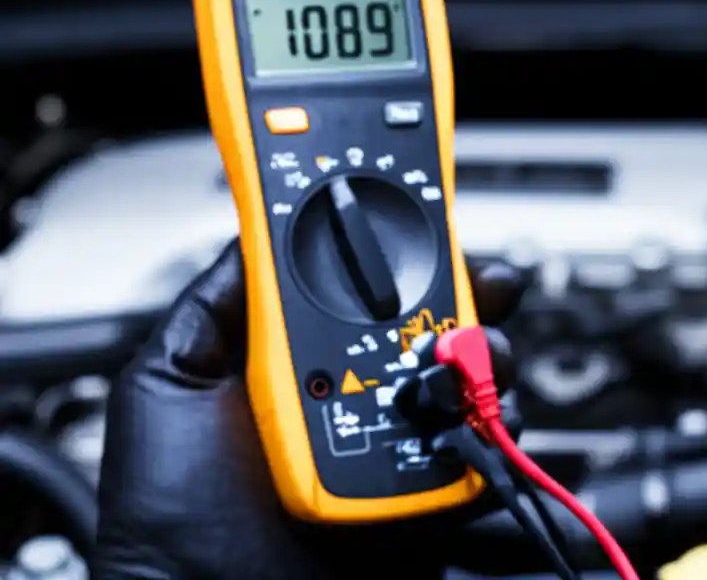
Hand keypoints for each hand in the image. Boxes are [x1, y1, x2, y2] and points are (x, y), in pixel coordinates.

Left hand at [92, 242, 526, 578]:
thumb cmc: (170, 512)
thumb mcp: (168, 385)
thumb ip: (214, 307)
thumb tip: (261, 234)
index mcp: (303, 366)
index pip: (365, 295)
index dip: (404, 260)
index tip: (433, 234)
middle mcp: (356, 400)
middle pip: (434, 332)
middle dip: (471, 299)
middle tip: (486, 288)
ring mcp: (396, 450)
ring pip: (468, 387)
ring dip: (489, 362)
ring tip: (481, 362)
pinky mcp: (428, 501)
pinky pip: (482, 458)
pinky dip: (498, 435)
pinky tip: (486, 422)